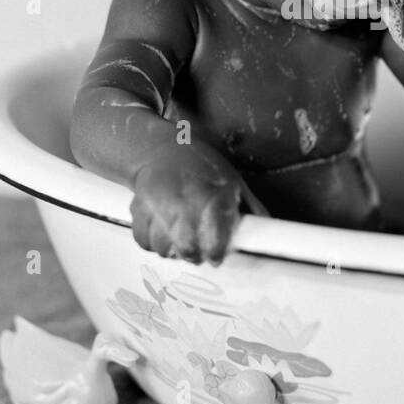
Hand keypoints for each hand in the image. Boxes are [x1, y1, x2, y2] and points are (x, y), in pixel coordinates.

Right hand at [130, 150, 242, 264]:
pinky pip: (142, 240)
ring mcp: (158, 206)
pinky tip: (162, 231)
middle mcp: (184, 204)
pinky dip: (151, 241)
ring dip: (172, 249)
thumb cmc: (202, 166)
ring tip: (179, 237)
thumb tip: (265, 234)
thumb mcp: (234, 183)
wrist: (164, 148)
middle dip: (194, 255)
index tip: (216, 254)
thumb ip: (250, 211)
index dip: (216, 254)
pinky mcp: (138, 209)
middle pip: (187, 250)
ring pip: (163, 248)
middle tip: (198, 249)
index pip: (214, 244)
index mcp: (213, 198)